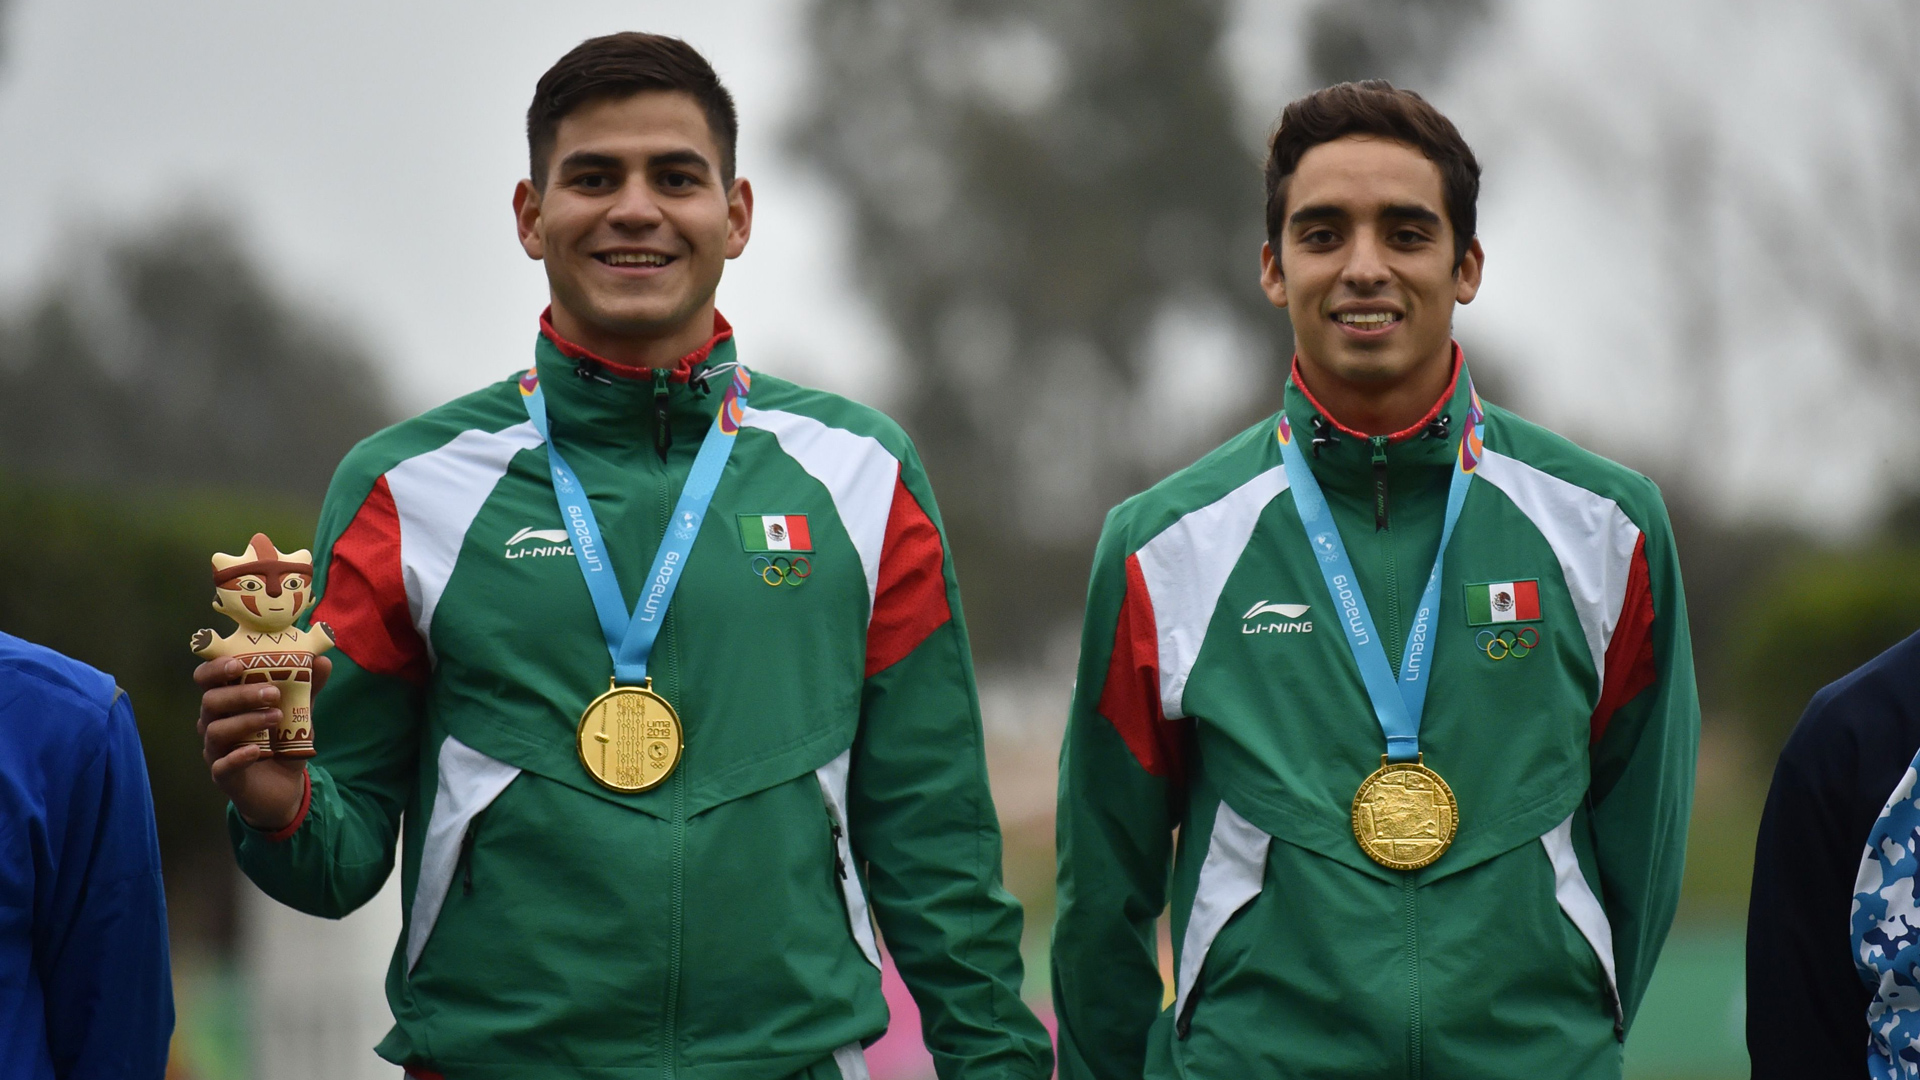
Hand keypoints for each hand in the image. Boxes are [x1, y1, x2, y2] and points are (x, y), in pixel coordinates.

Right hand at [195, 656, 331, 831]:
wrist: (286, 786)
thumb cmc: (283, 742)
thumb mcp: (299, 713)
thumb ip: (308, 687)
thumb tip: (322, 660)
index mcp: (227, 702)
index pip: (207, 679)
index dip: (215, 668)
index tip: (238, 664)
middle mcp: (215, 723)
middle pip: (211, 701)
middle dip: (241, 694)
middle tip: (273, 693)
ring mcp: (216, 750)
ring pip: (215, 730)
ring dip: (247, 721)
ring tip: (277, 718)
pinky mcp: (224, 776)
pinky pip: (221, 766)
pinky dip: (237, 757)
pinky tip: (256, 751)